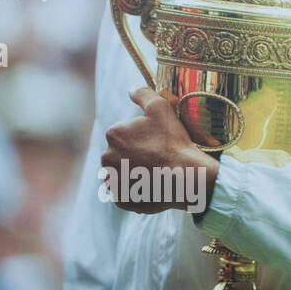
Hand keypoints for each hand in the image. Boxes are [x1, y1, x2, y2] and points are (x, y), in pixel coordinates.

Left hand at [100, 87, 218, 214]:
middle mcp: (106, 158)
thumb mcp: (161, 108)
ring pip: (120, 175)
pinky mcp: (120, 200)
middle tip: (156, 160)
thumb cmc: (173, 142)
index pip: (123, 135)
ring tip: (153, 174)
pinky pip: (125, 194)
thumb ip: (142, 93)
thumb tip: (130, 89)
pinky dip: (135, 192)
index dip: (141, 139)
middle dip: (133, 157)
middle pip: (119, 155)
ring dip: (131, 174)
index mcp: (113, 134)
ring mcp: (112, 181)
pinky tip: (151, 187)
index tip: (155, 143)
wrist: (184, 177)